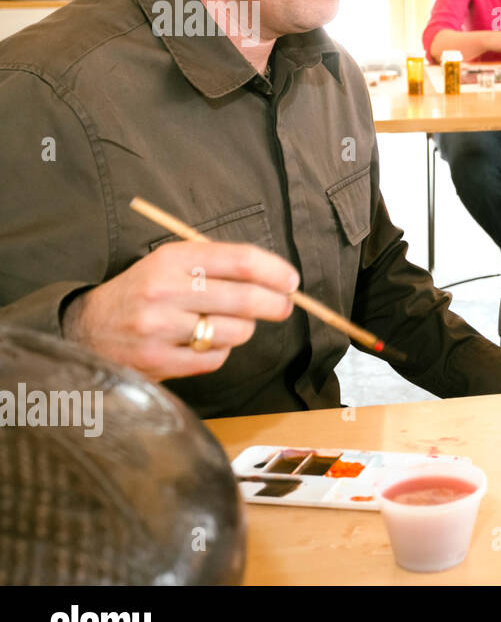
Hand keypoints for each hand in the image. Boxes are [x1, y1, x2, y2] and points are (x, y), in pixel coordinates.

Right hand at [61, 241, 298, 381]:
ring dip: (243, 329)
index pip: (241, 261)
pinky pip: (215, 358)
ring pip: (235, 331)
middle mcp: (165, 291)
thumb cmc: (144, 292)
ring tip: (228, 324)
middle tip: (284, 306)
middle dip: (275, 304)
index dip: (275, 271)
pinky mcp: (158, 361)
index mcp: (172, 259)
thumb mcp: (171, 263)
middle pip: (245, 298)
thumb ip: (218, 264)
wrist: (87, 329)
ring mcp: (161, 329)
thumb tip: (277, 278)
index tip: (291, 281)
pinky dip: (219, 351)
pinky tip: (203, 343)